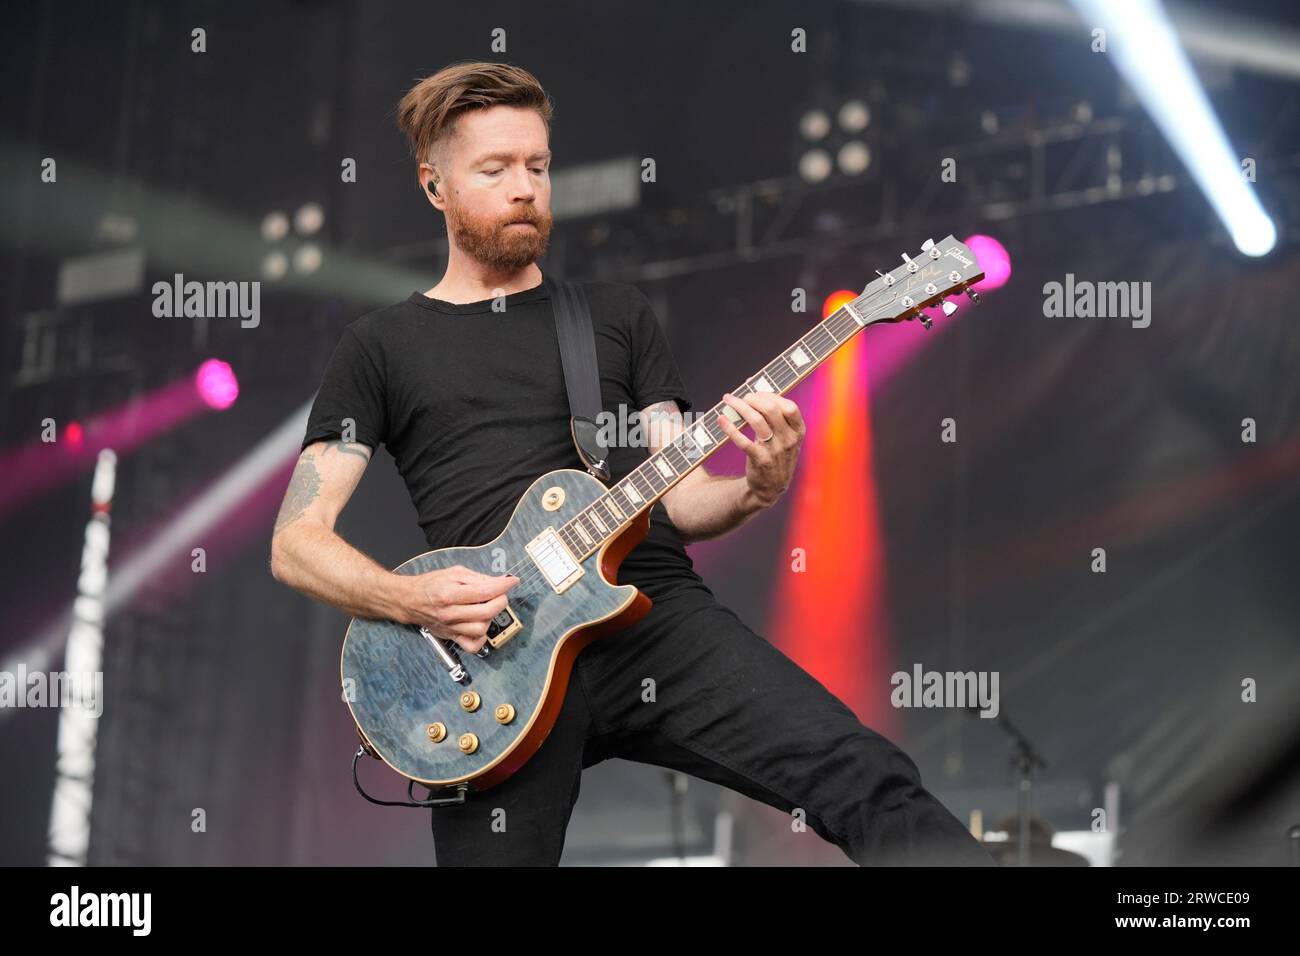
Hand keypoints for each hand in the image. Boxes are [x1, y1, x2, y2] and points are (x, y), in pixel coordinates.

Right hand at [402, 565, 519, 653]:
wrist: (410, 600)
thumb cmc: (432, 585)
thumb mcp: (454, 573)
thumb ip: (478, 578)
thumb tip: (500, 581)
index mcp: (449, 593)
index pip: (484, 592)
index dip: (503, 586)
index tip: (511, 581)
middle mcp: (449, 612)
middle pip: (486, 612)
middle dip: (500, 601)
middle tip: (500, 594)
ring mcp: (451, 627)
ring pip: (481, 629)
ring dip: (491, 617)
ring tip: (488, 608)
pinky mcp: (452, 637)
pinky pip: (472, 646)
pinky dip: (482, 638)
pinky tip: (481, 625)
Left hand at [717, 391, 804, 508]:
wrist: (771, 488)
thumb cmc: (776, 456)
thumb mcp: (786, 439)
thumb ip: (776, 418)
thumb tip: (754, 390)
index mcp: (798, 432)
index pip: (789, 407)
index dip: (772, 396)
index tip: (757, 394)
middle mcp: (788, 440)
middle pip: (770, 409)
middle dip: (752, 398)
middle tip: (741, 397)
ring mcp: (774, 450)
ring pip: (756, 421)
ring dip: (739, 407)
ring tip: (728, 401)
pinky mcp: (759, 460)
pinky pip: (742, 441)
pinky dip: (730, 428)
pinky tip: (721, 419)